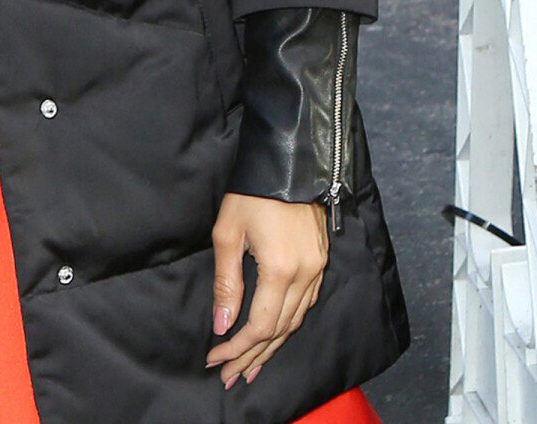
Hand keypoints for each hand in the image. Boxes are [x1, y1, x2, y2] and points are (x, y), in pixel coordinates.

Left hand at [204, 192, 328, 389]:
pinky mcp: (321, 260)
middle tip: (230, 376)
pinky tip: (275, 334)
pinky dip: (288, 324)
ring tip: (250, 366)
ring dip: (272, 346)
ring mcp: (317, 268)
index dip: (237, 348)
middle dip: (253, 356)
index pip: (260, 326)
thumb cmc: (251, 193)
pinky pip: (305, 304)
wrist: (287, 160)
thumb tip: (222, 325)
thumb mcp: (228, 233)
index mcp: (280, 269)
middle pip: (279, 330)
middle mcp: (305, 275)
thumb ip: (227, 283)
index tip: (215, 359)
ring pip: (295, 321)